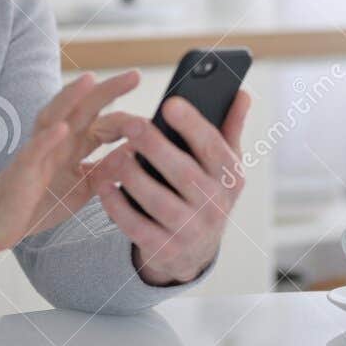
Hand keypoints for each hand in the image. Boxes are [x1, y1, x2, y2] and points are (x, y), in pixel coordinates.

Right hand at [0, 70, 139, 282]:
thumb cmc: (36, 203)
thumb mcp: (82, 188)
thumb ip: (106, 170)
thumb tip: (135, 153)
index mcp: (72, 146)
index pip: (104, 125)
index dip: (128, 120)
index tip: (156, 119)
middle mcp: (56, 142)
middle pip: (83, 109)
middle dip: (107, 91)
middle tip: (135, 75)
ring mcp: (37, 153)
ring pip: (55, 118)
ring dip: (72, 99)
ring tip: (90, 81)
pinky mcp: (21, 171)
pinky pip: (34, 151)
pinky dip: (48, 138)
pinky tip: (62, 129)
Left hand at [89, 89, 251, 285]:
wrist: (194, 252)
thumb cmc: (205, 193)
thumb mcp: (223, 165)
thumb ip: (230, 128)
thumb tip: (242, 93)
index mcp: (229, 178)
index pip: (213, 147)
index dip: (192, 125)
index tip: (170, 103)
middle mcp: (214, 206)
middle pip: (184, 174)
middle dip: (156, 147)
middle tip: (130, 123)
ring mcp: (189, 231)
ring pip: (159, 202)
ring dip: (134, 177)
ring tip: (115, 155)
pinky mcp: (164, 250)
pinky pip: (137, 227)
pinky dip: (118, 206)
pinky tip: (104, 185)